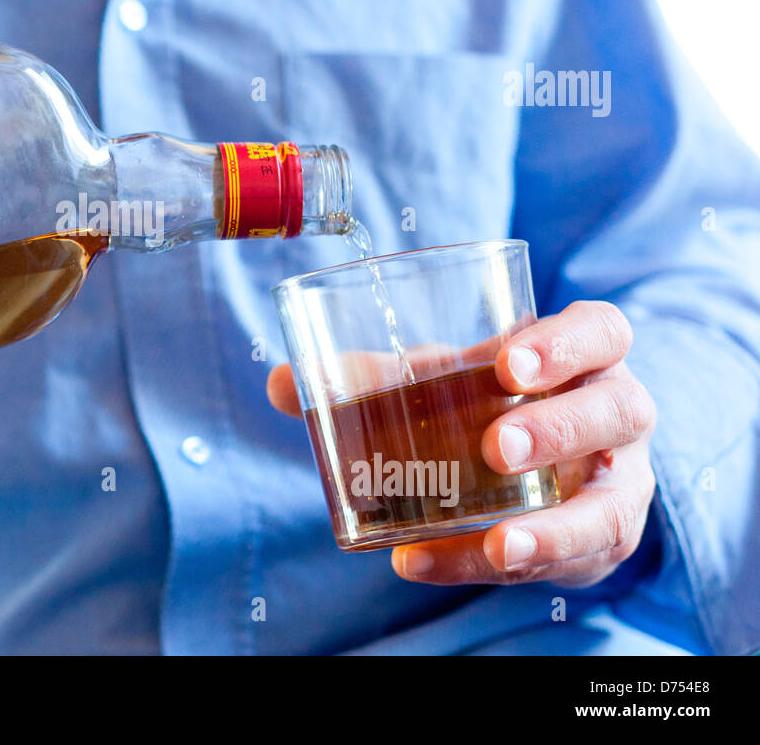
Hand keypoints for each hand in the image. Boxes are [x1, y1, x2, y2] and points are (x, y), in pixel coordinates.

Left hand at [267, 300, 656, 586]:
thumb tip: (280, 382)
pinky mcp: (602, 538)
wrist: (541, 467)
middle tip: (495, 446)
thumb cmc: (486, 402)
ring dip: (552, 526)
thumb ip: (369, 377)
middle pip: (616, 409)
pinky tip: (433, 563)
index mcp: (583, 353)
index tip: (508, 364)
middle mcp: (616, 410)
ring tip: (497, 544)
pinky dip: (505, 567)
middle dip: (558, 429)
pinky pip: (569, 559)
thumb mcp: (438, 380)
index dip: (565, 342)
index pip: (601, 331)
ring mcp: (618, 480)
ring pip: (610, 501)